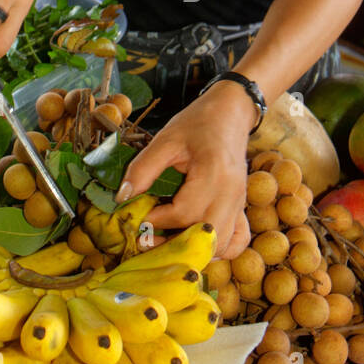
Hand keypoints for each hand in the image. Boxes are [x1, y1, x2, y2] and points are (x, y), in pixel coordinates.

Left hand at [115, 83, 255, 259]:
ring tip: (167, 242)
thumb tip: (122, 198)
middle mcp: (231, 194)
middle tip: (148, 238)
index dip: (157, 220)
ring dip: (194, 250)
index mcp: (214, 174)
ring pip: (221, 245)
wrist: (230, 113)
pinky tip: (195, 243)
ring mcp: (240, 204)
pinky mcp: (241, 208)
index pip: (185, 213)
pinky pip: (236, 241)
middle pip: (205, 236)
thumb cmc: (197, 123)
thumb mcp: (165, 139)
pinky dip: (217, 250)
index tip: (139, 216)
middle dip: (174, 244)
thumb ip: (142, 168)